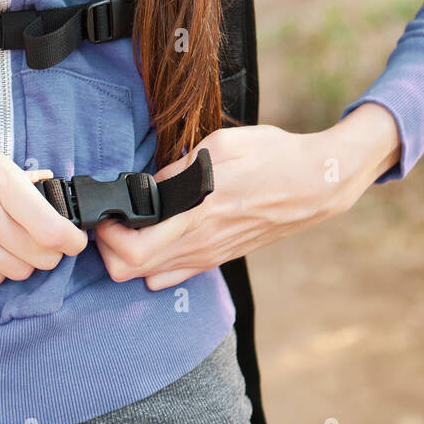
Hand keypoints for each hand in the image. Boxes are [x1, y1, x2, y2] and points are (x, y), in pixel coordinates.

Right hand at [0, 121, 87, 285]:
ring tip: (18, 242)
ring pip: (15, 272)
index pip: (53, 229)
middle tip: (49, 236)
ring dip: (24, 261)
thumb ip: (6, 172)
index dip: (72, 238)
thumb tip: (37, 185)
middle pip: (40, 256)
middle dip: (51, 249)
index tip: (75, 235)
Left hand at [94, 117, 390, 291]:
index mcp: (197, 216)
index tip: (107, 208)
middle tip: (114, 216)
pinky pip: (176, 272)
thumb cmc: (273, 157)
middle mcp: (200, 245)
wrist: (315, 183)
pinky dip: (156, 260)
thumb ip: (178, 169)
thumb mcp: (220, 146)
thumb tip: (149, 184)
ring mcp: (210, 256)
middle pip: (131, 273)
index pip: (131, 252)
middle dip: (110, 248)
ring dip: (132, 254)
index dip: (107, 235)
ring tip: (134, 221)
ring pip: (150, 276)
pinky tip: (162, 231)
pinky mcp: (220, 257)